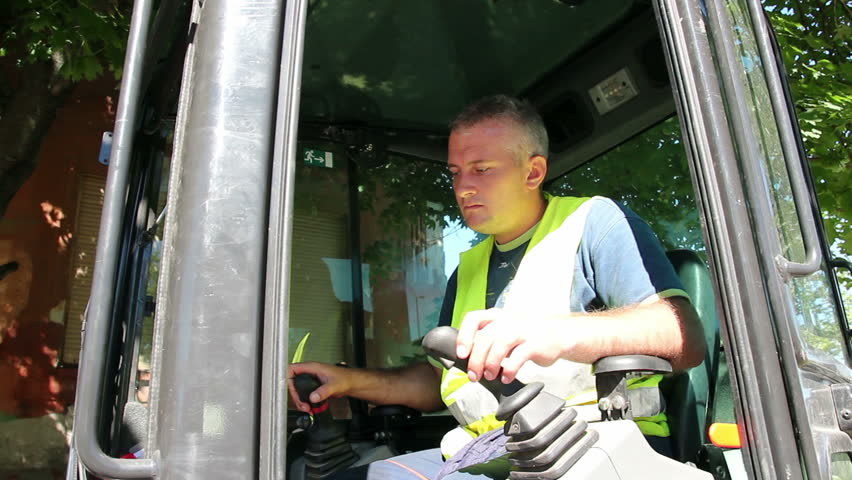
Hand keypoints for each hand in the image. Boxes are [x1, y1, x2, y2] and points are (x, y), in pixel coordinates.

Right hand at [287, 362, 351, 412]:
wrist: (352, 383)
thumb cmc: (346, 378)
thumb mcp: (334, 385)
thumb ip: (324, 391)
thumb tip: (313, 397)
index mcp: (312, 367)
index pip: (292, 369)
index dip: (287, 379)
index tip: (290, 390)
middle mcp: (309, 373)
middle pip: (293, 383)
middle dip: (295, 396)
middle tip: (302, 405)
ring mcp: (311, 380)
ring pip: (298, 390)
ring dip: (300, 401)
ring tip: (307, 409)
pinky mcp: (313, 387)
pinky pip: (304, 395)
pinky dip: (305, 403)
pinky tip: (310, 408)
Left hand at [456, 308, 570, 383]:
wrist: (560, 334)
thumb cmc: (527, 335)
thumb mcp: (505, 331)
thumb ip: (487, 340)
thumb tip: (466, 358)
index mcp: (497, 316)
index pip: (474, 318)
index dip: (464, 336)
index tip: (461, 354)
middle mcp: (508, 320)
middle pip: (485, 337)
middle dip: (476, 359)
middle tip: (474, 375)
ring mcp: (523, 330)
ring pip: (500, 344)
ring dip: (491, 364)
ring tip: (490, 376)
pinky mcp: (536, 343)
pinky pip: (519, 356)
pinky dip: (510, 369)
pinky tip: (507, 377)